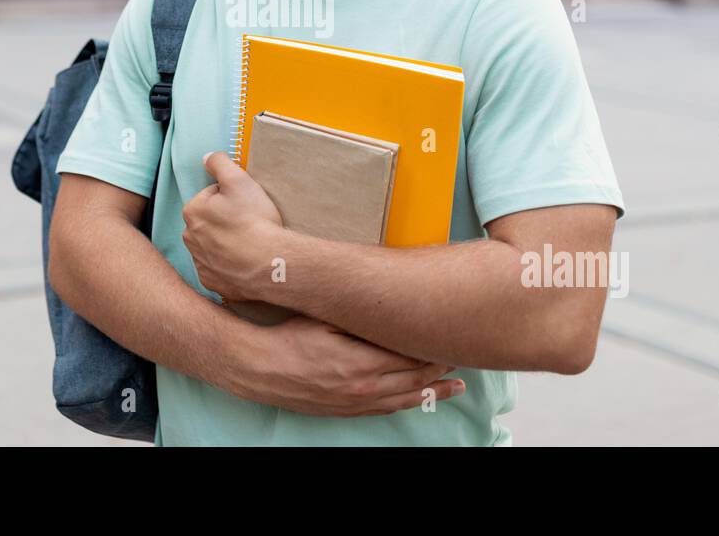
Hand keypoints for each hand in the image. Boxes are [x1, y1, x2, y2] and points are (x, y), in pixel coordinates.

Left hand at [182, 151, 286, 302]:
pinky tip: (245, 262)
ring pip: (213, 245)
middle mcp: (189, 239)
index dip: (232, 197)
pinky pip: (219, 268)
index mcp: (192, 212)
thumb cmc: (255, 220)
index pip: (211, 196)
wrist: (271, 264)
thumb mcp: (239, 180)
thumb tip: (206, 157)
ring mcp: (200, 263)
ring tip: (249, 243)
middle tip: (249, 223)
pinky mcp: (212, 282)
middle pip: (210, 221)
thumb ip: (219, 163)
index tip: (246, 205)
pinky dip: (229, 265)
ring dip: (226, 242)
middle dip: (225, 220)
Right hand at [228, 314, 465, 417]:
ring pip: (404, 399)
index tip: (453, 339)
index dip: (435, 350)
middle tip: (461, 357)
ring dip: (432, 392)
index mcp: (361, 361)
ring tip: (455, 387)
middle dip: (440, 368)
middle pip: (414, 379)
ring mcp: (354, 402)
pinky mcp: (344, 409)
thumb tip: (389, 307)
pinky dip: (406, 404)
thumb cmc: (288, 337)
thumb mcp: (325, 316)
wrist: (257, 368)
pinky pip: (384, 410)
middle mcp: (363, 387)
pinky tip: (416, 400)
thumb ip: (358, 315)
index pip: (411, 357)